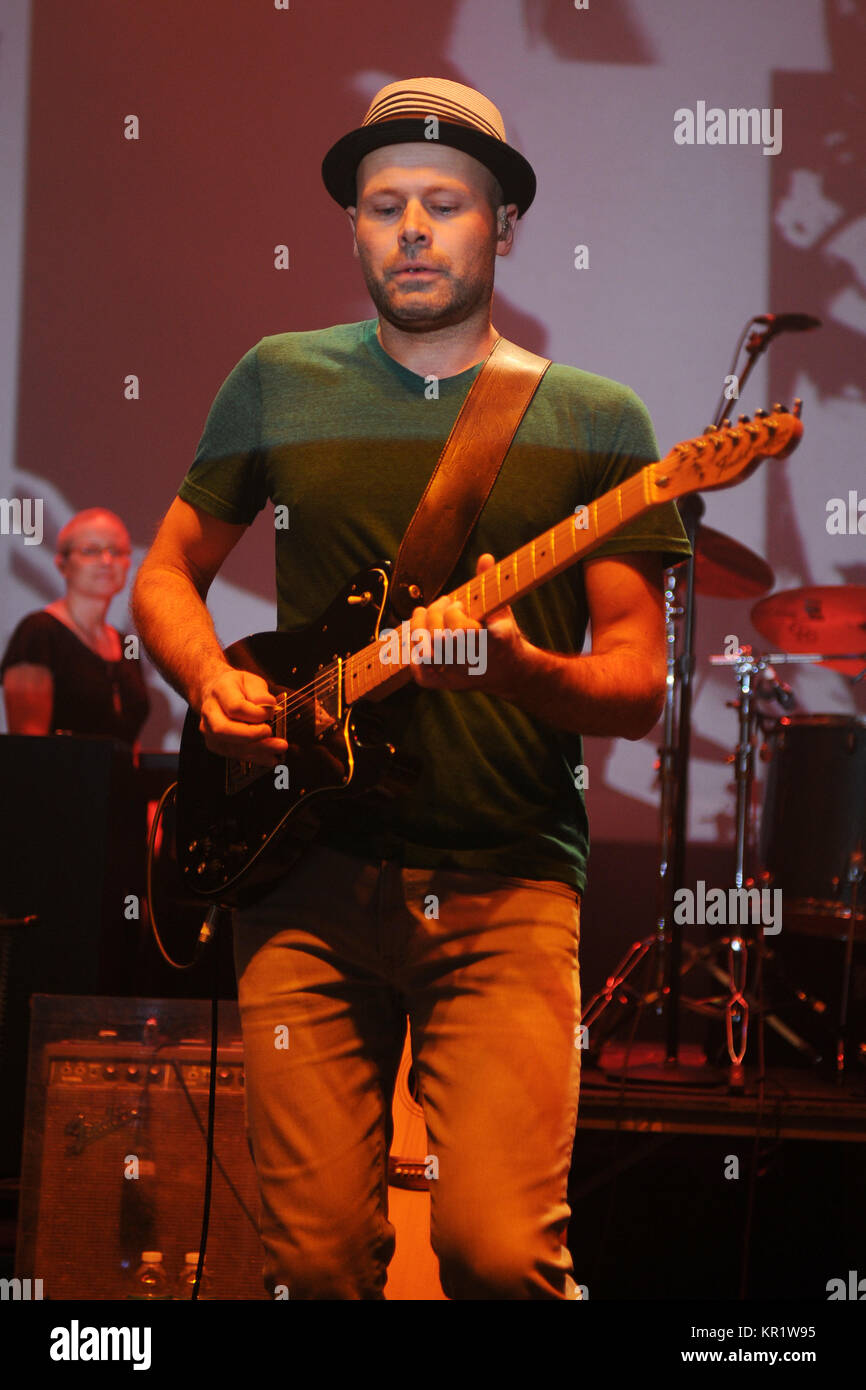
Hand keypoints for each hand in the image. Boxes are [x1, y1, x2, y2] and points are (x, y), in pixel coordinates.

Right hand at [198, 666, 288, 765]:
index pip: (235, 707)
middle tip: (271, 733)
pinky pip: (233, 755)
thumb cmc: (238, 687)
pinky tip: (270, 757)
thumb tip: (267, 705)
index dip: (255, 714)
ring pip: (229, 746)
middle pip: (224, 729)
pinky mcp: (214, 744)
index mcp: (220, 691)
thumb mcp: (251, 681)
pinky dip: (254, 757)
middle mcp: (209, 711)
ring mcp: (208, 729)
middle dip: (251, 736)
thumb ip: (260, 692)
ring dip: (257, 750)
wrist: (217, 692)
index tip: (270, 713)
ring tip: (278, 747)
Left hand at [407, 553, 531, 695]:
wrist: (509, 671)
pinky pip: (421, 674)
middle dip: (436, 614)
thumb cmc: (502, 633)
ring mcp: (459, 675)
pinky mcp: (446, 684)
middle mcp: (476, 662)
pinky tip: (419, 639)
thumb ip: (490, 583)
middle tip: (442, 604)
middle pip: (441, 638)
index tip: (459, 604)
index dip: (454, 614)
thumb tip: (485, 557)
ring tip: (424, 614)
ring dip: (419, 628)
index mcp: (494, 642)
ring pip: (428, 654)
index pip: (464, 630)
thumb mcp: (501, 607)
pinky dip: (414, 655)